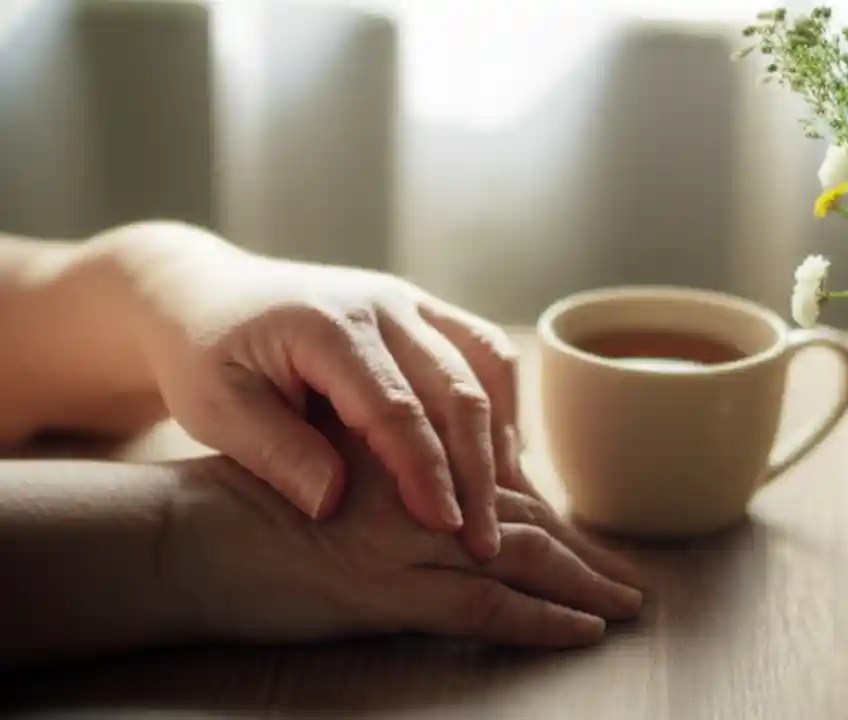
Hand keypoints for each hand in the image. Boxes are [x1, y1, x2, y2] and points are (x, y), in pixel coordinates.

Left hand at [105, 222, 522, 559]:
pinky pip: (484, 351)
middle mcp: (382, 304)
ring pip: (483, 367)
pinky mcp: (425, 311)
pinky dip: (502, 403)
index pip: (396, 408)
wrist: (207, 292)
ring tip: (505, 503)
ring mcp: (410, 302)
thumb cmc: (205, 355)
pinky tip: (499, 456)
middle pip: (455, 390)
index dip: (426, 471)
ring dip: (501, 437)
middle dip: (477, 471)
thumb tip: (333, 501)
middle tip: (483, 541)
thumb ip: (274, 451)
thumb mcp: (214, 409)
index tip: (445, 528)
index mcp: (327, 326)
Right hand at [167, 449, 642, 647]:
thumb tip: (440, 494)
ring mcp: (407, 543)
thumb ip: (384, 473)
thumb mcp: (321, 464)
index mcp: (406, 458)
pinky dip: (540, 620)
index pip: (499, 486)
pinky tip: (582, 632)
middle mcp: (418, 494)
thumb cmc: (241, 501)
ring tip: (627, 604)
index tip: (585, 540)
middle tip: (632, 580)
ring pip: (519, 558)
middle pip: (524, 520)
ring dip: (583, 584)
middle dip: (583, 552)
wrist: (181, 534)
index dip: (549, 517)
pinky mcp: (388, 592)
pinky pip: (486, 609)